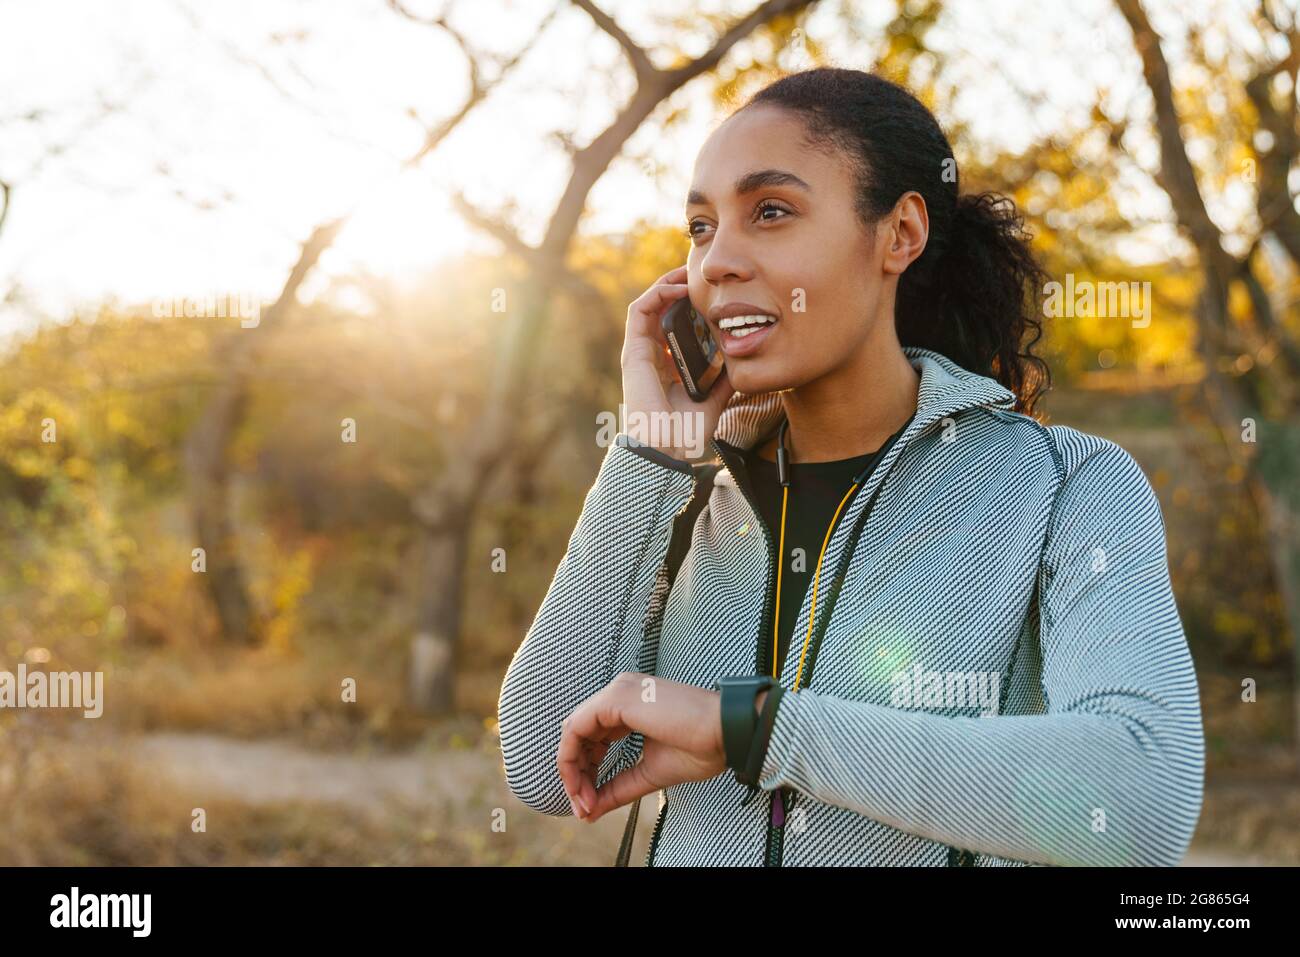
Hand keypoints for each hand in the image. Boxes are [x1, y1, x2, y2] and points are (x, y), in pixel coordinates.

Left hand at [557, 672, 725, 822]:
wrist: (725, 732)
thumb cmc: (701, 746)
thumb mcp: (649, 772)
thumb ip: (618, 788)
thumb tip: (590, 809)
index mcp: (631, 703)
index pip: (592, 736)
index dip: (586, 771)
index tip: (592, 802)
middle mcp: (621, 692)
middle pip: (579, 734)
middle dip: (576, 773)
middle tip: (585, 806)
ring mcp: (618, 691)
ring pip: (573, 731)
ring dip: (573, 770)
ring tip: (584, 800)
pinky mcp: (616, 698)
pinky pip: (576, 729)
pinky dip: (572, 760)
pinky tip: (582, 785)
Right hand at [621, 265, 734, 462]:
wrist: (667, 449)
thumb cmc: (686, 433)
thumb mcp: (715, 399)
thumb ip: (724, 378)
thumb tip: (741, 359)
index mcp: (668, 369)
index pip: (676, 328)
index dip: (690, 308)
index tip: (711, 294)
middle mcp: (652, 358)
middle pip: (661, 312)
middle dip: (679, 289)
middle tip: (701, 274)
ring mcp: (640, 354)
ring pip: (648, 306)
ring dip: (667, 285)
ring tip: (689, 272)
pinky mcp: (633, 352)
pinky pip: (639, 311)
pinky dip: (657, 294)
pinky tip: (679, 288)